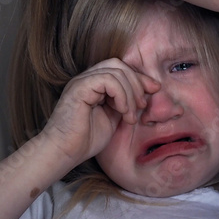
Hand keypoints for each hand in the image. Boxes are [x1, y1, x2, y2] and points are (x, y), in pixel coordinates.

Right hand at [40, 58, 158, 163]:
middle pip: (118, 65)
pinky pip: (107, 80)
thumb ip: (124, 103)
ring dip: (130, 93)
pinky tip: (122, 112)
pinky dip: (121, 95)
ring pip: (115, 71)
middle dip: (137, 82)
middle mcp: (86, 79)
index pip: (119, 69)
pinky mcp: (79, 88)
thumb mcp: (112, 118)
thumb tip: (144, 93)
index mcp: (93, 84)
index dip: (138, 77)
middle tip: (142, 105)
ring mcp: (81, 82)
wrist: (64, 153)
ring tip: (130, 116)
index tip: (154, 90)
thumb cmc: (85, 140)